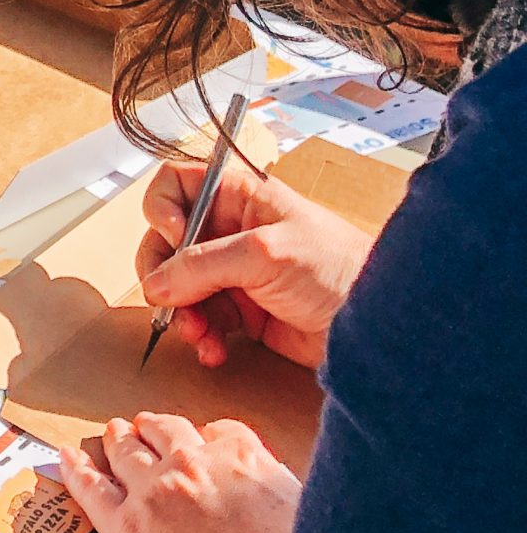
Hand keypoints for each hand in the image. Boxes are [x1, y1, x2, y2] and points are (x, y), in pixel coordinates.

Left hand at [58, 414, 301, 532]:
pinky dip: (76, 468)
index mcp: (242, 460)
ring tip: (115, 433)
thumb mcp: (306, 520)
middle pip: (168, 432)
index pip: (223, 433)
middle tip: (147, 428)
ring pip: (127, 451)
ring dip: (121, 439)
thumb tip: (279, 495)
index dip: (210, 439)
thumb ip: (282, 494)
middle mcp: (194, 465)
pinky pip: (90, 486)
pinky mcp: (123, 523)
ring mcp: (153, 491)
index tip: (204, 444)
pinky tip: (68, 457)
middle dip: (157, 429)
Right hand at [138, 158, 370, 369]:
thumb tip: (154, 285)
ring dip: (181, 313)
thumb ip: (202, 265)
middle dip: (164, 274)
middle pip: (166, 241)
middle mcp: (230, 231)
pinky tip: (215, 349)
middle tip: (169, 300)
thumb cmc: (338, 270)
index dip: (162, 207)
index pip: (177, 184)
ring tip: (199, 334)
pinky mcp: (242, 311)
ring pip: (178, 286)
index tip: (172, 236)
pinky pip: (201, 319)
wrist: (379, 328)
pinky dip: (201, 336)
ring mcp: (234, 272)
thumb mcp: (264, 255)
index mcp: (239, 198)